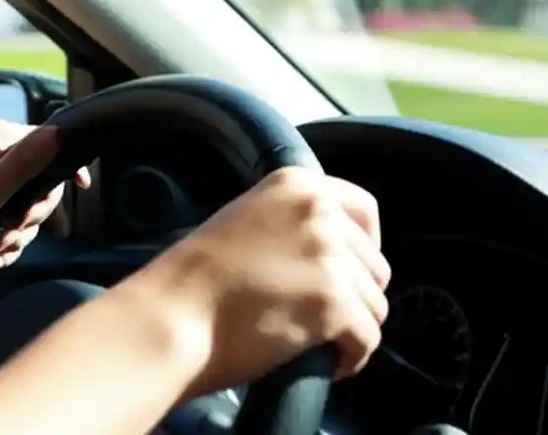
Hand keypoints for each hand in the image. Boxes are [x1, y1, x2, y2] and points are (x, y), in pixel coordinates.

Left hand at [0, 120, 88, 269]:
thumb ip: (25, 163)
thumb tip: (61, 133)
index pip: (51, 144)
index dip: (65, 171)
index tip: (80, 193)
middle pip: (40, 185)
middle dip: (31, 218)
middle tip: (10, 233)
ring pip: (22, 211)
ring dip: (13, 238)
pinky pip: (1, 225)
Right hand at [125, 167, 389, 392]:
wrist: (172, 317)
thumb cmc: (195, 281)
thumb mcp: (246, 220)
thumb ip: (293, 222)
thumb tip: (334, 252)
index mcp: (298, 184)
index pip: (364, 210)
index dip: (364, 248)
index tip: (349, 274)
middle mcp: (320, 211)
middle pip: (374, 264)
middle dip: (354, 295)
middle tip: (320, 318)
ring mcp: (330, 256)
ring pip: (375, 305)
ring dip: (352, 329)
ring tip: (319, 344)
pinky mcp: (335, 302)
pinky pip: (368, 339)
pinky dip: (351, 358)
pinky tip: (326, 363)